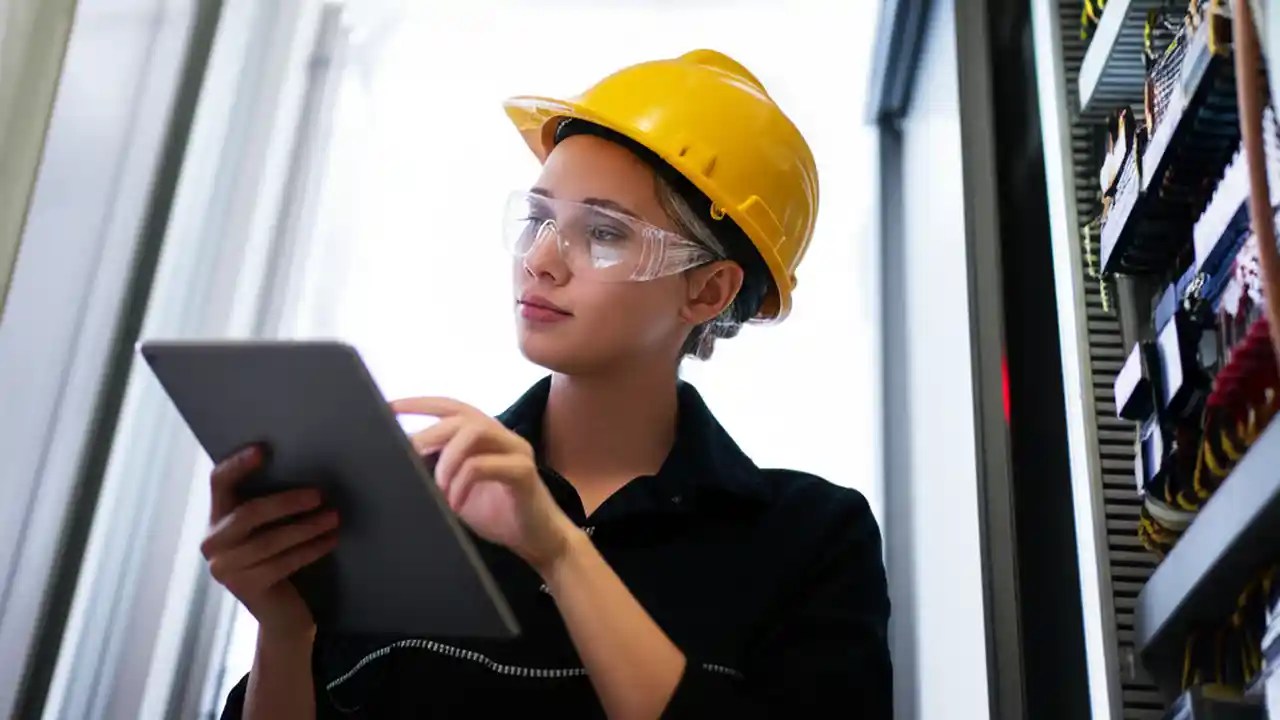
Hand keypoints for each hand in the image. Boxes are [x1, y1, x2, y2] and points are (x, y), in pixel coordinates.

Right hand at [200, 446, 338, 639]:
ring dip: (307, 527)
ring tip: (334, 517)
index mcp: (216, 519)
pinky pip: (284, 562)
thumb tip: (306, 467)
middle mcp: (212, 544)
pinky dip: (311, 549)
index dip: (237, 464)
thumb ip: (271, 504)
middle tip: (320, 494)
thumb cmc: (278, 559)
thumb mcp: (269, 529)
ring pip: (270, 540)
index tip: (263, 449)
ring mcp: (226, 569)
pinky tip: (332, 539)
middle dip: (286, 502)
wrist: (281, 615)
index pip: (218, 483)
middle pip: (247, 514)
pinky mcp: (247, 588)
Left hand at [391, 397, 575, 573]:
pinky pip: (484, 465)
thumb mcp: (457, 487)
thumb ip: (437, 468)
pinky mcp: (523, 471)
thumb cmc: (496, 513)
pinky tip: (456, 504)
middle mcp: (501, 434)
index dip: (419, 403)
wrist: (537, 540)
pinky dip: (462, 483)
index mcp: (484, 434)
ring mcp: (515, 450)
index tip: (388, 407)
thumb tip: (399, 458)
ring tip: (438, 486)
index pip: (450, 406)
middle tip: (405, 458)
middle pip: (459, 417)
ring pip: (474, 431)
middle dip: (427, 435)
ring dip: (447, 458)